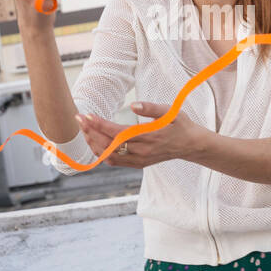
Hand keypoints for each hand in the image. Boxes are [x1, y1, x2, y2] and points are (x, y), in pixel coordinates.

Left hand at [76, 101, 205, 168]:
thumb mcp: (171, 111)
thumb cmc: (180, 125)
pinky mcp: (138, 164)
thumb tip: (133, 106)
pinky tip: (95, 142)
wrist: (190, 145)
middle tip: (79, 120)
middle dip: (91, 133)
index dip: (99, 125)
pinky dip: (101, 152)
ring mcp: (139, 160)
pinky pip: (114, 162)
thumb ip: (151, 108)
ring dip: (94, 144)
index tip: (86, 116)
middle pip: (109, 145)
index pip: (117, 133)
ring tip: (85, 130)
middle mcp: (142, 152)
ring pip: (109, 156)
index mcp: (149, 137)